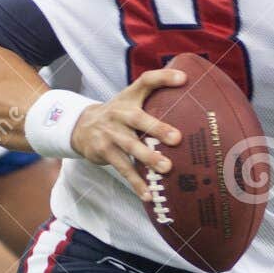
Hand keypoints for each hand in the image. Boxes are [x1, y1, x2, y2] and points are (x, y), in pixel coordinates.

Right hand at [71, 67, 184, 200]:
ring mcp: (110, 133)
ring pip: (130, 146)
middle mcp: (119, 113)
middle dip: (157, 128)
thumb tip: (191, 99)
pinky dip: (136, 183)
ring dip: (148, 158)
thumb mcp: (131, 100)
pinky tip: (148, 194)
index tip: (184, 78)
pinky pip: (123, 169)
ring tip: (166, 168)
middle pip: (138, 119)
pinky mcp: (104, 151)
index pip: (146, 81)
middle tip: (177, 138)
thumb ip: (155, 97)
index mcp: (129, 98)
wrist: (81, 126)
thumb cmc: (118, 114)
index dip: (164, 78)